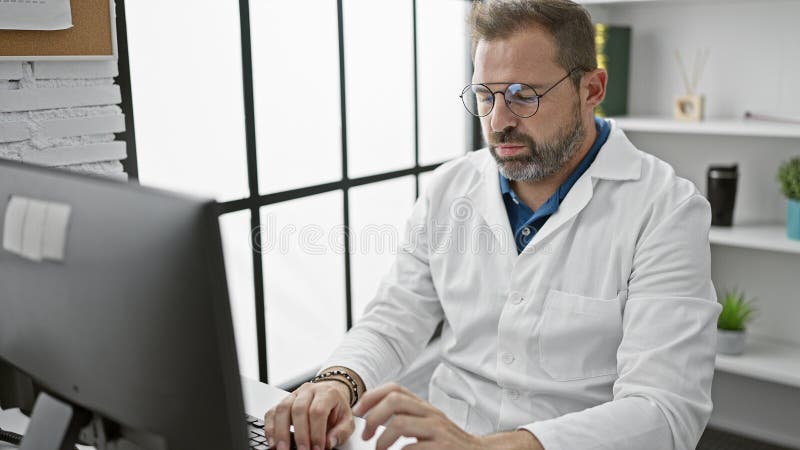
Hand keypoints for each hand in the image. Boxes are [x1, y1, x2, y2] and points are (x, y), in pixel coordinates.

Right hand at [264, 381, 354, 449]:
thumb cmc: (337, 408)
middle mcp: (308, 391)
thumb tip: (328, 443)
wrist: (331, 394)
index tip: (317, 449)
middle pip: (299, 409)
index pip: (318, 411)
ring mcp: (293, 395)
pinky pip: (271, 412)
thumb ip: (341, 432)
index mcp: (326, 393)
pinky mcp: (283, 402)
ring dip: (281, 432)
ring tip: (283, 449)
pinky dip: (270, 428)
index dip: (316, 432)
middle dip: (299, 434)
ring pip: (282, 409)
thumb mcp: (347, 420)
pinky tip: (273, 442)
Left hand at [353, 383, 482, 449]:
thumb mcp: (428, 423)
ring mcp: (437, 430)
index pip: (394, 388)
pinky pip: (412, 447)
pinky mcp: (442, 448)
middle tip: (365, 435)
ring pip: (399, 423)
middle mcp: (431, 414)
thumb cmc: (448, 442)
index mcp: (424, 406)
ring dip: (381, 439)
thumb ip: (408, 415)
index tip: (358, 411)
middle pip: (394, 401)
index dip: (371, 396)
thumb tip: (373, 414)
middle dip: (372, 417)